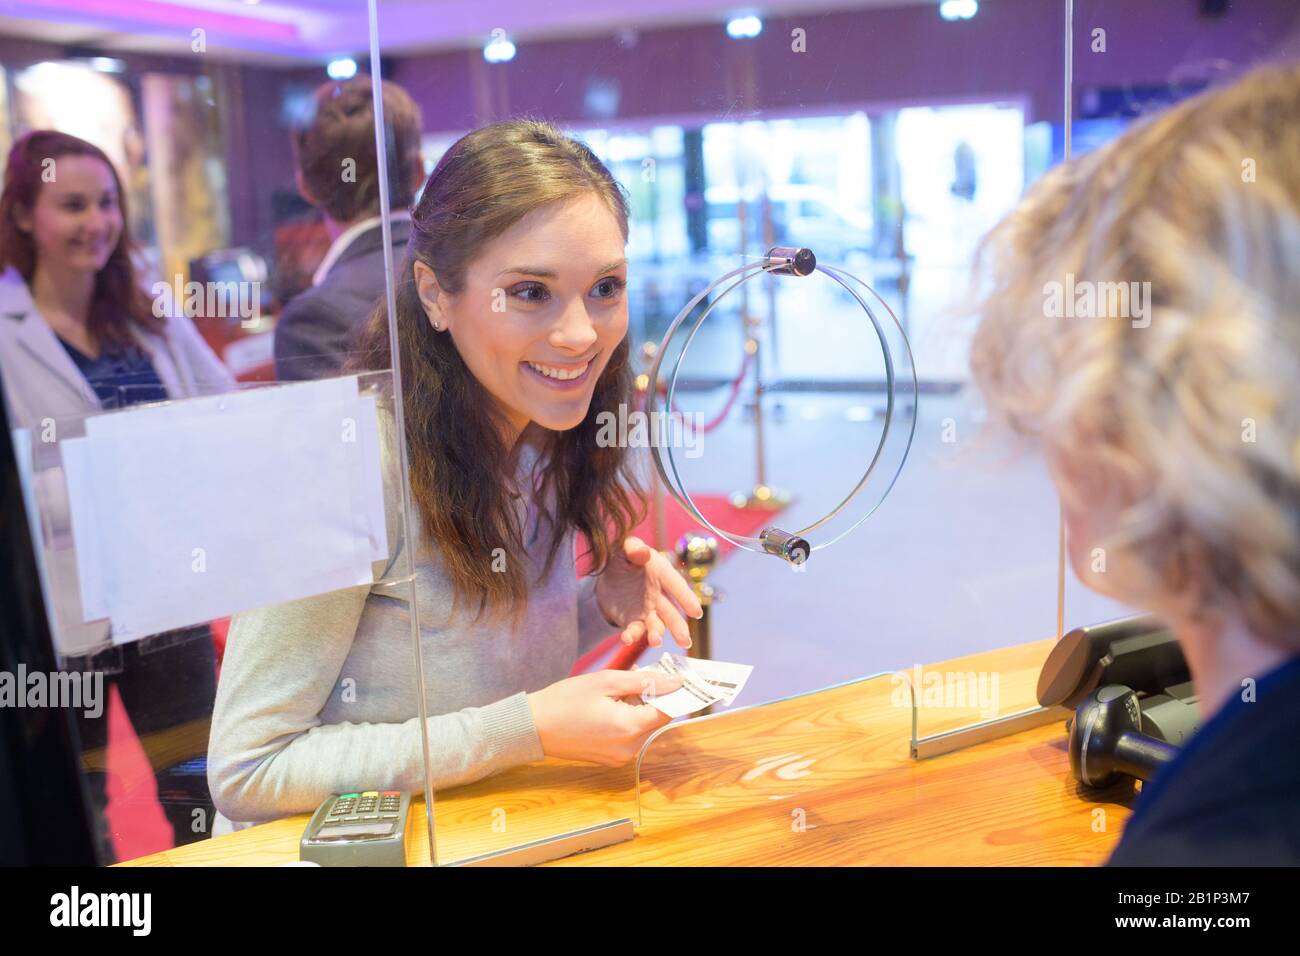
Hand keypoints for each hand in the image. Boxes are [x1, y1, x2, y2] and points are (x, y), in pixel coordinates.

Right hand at [527, 670, 683, 765]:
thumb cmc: (565, 700)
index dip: (674, 691)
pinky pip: (631, 735)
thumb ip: (644, 681)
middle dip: (653, 696)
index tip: (676, 675)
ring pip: (644, 726)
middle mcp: (629, 749)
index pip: (668, 710)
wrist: (533, 727)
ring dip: (639, 706)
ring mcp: (620, 757)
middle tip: (638, 674)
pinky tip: (610, 704)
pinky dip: (628, 718)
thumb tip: (675, 681)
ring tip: (617, 689)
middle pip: (656, 719)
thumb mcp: (606, 681)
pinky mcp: (612, 758)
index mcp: (629, 728)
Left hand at [595, 536, 703, 648]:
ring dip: (657, 634)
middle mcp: (658, 595)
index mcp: (661, 574)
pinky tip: (626, 639)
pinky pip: (635, 630)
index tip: (697, 612)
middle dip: (678, 627)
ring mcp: (648, 610)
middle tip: (685, 641)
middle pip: (671, 613)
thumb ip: (633, 548)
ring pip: (657, 625)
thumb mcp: (625, 548)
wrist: (606, 577)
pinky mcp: (634, 621)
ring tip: (655, 642)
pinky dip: (632, 635)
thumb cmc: (623, 559)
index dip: (686, 598)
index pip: (676, 585)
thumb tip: (643, 552)